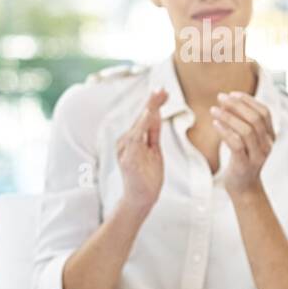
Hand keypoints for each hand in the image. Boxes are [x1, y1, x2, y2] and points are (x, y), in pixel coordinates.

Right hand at [116, 89, 166, 212]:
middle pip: (141, 119)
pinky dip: (142, 125)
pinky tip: (150, 115)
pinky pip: (136, 139)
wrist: (140, 199)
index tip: (163, 91)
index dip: (153, 104)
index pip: (144, 118)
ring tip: (158, 97)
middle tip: (163, 89)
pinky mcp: (128, 159)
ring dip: (149, 110)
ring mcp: (124, 151)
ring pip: (138, 126)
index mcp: (131, 140)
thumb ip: (152, 132)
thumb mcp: (154, 150)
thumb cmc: (147, 176)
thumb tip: (156, 113)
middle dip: (152, 103)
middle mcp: (124, 142)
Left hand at [211, 91, 273, 196]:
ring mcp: (257, 155)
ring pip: (246, 130)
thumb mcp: (246, 141)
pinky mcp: (245, 164)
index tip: (232, 93)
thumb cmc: (242, 160)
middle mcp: (267, 144)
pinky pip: (236, 144)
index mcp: (270, 136)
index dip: (249, 101)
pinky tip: (215, 125)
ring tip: (213, 110)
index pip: (264, 112)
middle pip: (255, 118)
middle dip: (237, 105)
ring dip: (228, 117)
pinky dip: (225, 132)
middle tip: (220, 98)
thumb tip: (227, 102)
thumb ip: (243, 124)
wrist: (243, 187)